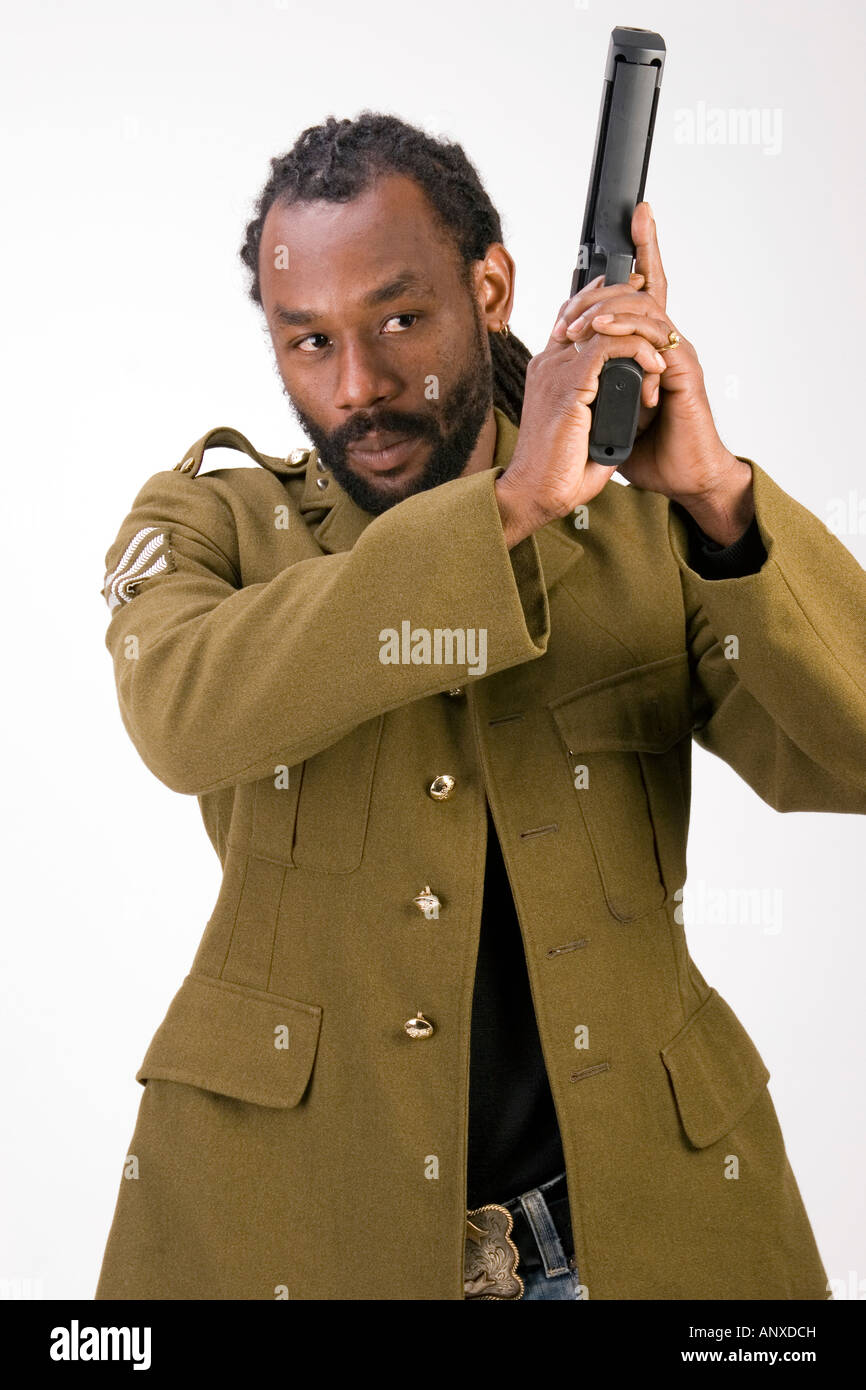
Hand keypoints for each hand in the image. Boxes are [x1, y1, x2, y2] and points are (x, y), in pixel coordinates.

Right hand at [495, 267, 673, 546]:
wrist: (535, 494)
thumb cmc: (554, 473)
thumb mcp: (581, 431)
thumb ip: (598, 410)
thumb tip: (622, 411)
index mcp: (547, 373)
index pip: (572, 320)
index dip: (601, 302)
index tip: (633, 296)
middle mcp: (548, 365)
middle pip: (585, 308)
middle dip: (623, 297)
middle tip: (652, 297)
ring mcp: (556, 372)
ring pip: (602, 322)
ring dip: (638, 328)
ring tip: (663, 346)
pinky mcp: (570, 385)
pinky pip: (609, 347)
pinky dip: (638, 350)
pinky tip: (654, 367)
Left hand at [556, 203, 753, 542]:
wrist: (681, 480)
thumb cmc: (647, 450)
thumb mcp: (603, 411)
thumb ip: (590, 382)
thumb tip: (559, 369)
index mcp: (645, 350)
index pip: (639, 295)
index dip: (640, 256)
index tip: (632, 221)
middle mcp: (662, 345)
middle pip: (653, 285)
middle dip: (644, 249)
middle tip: (612, 243)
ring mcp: (674, 355)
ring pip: (650, 306)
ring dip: (614, 303)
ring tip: (586, 315)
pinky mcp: (683, 372)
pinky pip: (658, 337)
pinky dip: (629, 331)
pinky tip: (605, 333)